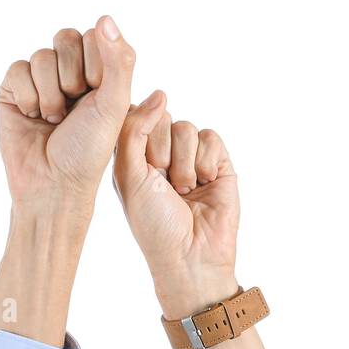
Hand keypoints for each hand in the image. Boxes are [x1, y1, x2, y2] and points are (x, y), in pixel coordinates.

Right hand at [0, 16, 136, 209]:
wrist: (53, 183)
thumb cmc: (88, 150)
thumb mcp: (114, 104)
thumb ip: (118, 60)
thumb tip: (105, 17)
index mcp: (98, 71)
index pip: (94, 35)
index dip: (95, 66)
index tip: (97, 97)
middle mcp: (68, 71)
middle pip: (65, 39)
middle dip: (71, 77)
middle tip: (73, 109)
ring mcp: (38, 80)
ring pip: (41, 56)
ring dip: (50, 94)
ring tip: (53, 120)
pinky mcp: (12, 90)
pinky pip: (17, 70)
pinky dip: (28, 97)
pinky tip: (32, 118)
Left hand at [113, 92, 238, 317]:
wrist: (189, 255)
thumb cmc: (152, 222)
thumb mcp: (129, 176)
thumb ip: (134, 131)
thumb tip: (158, 94)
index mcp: (133, 155)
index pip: (135, 117)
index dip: (140, 137)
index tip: (141, 166)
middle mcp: (161, 151)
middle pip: (163, 118)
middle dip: (162, 153)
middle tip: (163, 184)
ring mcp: (190, 155)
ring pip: (187, 127)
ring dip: (183, 163)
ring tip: (183, 190)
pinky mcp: (218, 161)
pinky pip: (211, 138)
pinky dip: (205, 162)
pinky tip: (203, 184)